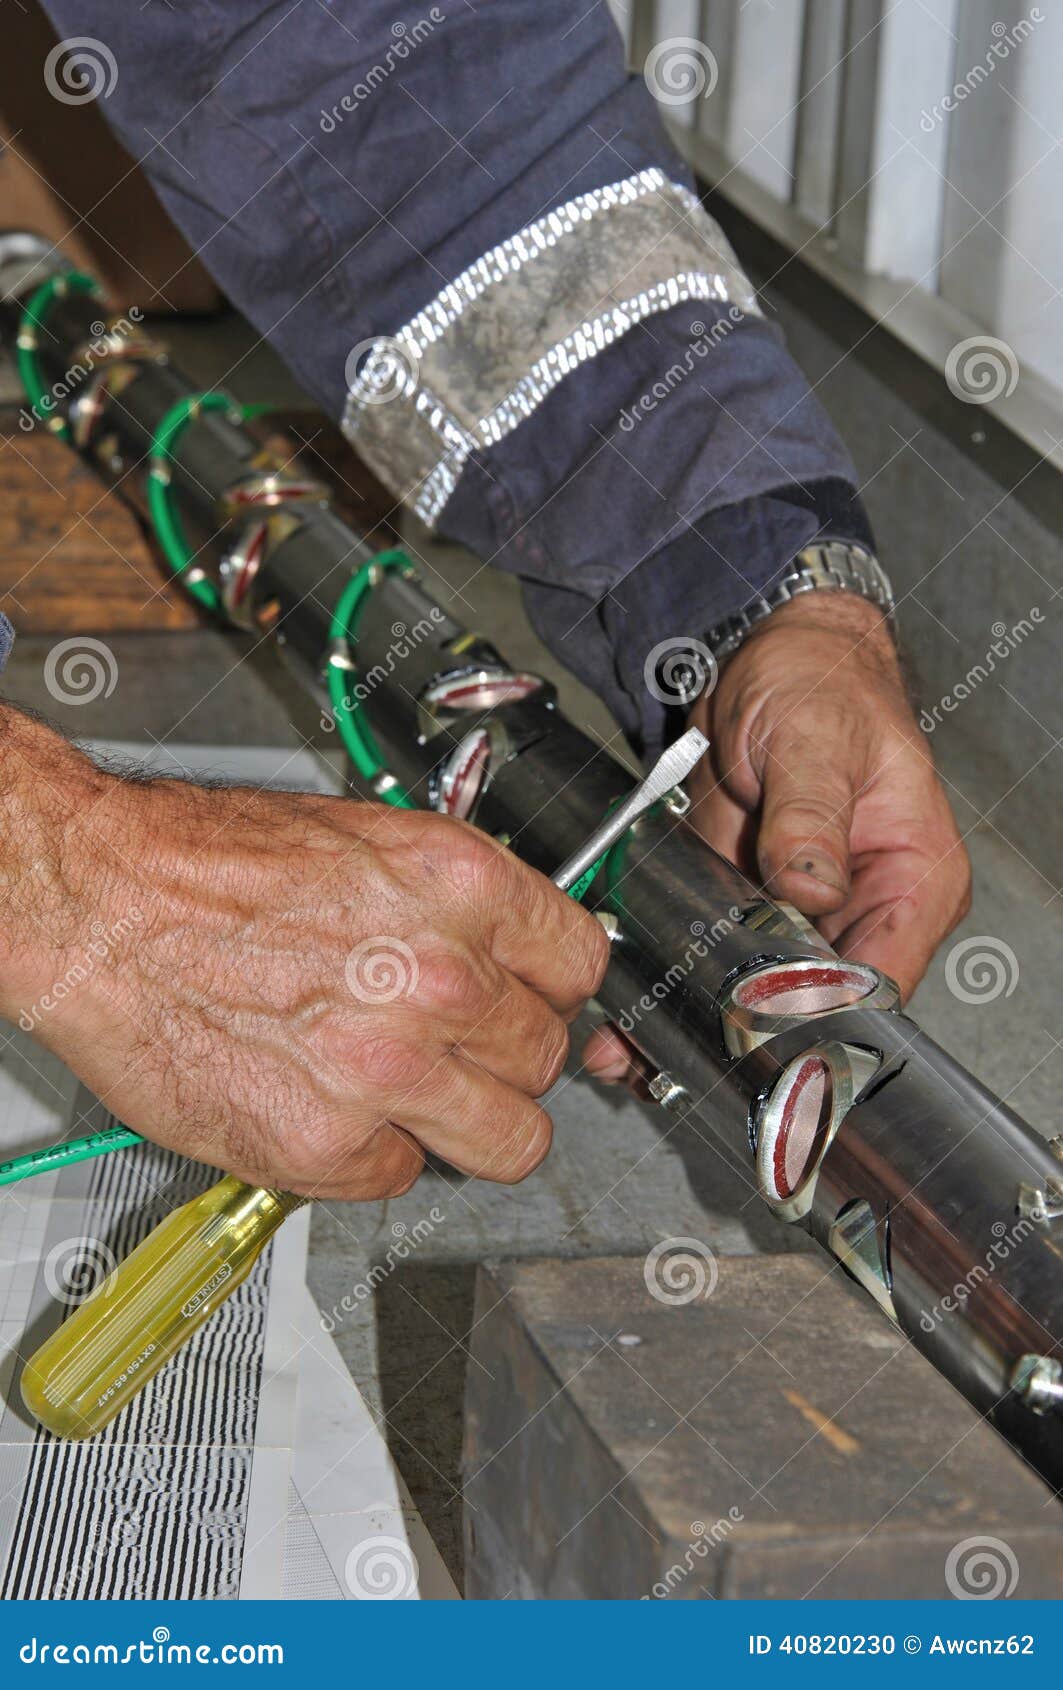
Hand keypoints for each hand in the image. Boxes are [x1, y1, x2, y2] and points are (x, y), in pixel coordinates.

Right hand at [0, 711, 607, 1197]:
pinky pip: (401, 1176)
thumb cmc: (206, 865)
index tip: (538, 1001)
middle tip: (457, 1052)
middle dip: (505, 1058)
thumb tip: (509, 954)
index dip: (555, 988)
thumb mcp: (364, 842)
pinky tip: (330, 1108)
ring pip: (510, 1141)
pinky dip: (371, 1156)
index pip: (581, 963)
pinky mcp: (330, 1145)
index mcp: (460, 888)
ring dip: (471, 1126)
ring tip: (419, 1103)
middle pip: (546, 1057)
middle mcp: (443, 981)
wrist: (99, 906)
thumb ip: (453, 908)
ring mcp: (392, 1071)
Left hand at [585, 593, 969, 1083]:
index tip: (759, 1026)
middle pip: (816, 1004)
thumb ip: (810, 818)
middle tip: (687, 1051)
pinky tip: (630, 1016)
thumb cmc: (823, 681)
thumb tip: (811, 889)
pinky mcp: (748, 900)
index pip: (880, 979)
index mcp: (913, 878)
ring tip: (637, 1051)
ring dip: (700, 1024)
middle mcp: (864, 908)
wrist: (769, 652)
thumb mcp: (815, 741)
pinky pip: (716, 960)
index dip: (822, 1014)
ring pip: (759, 995)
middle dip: (748, 1035)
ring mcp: (803, 912)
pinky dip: (675, 987)